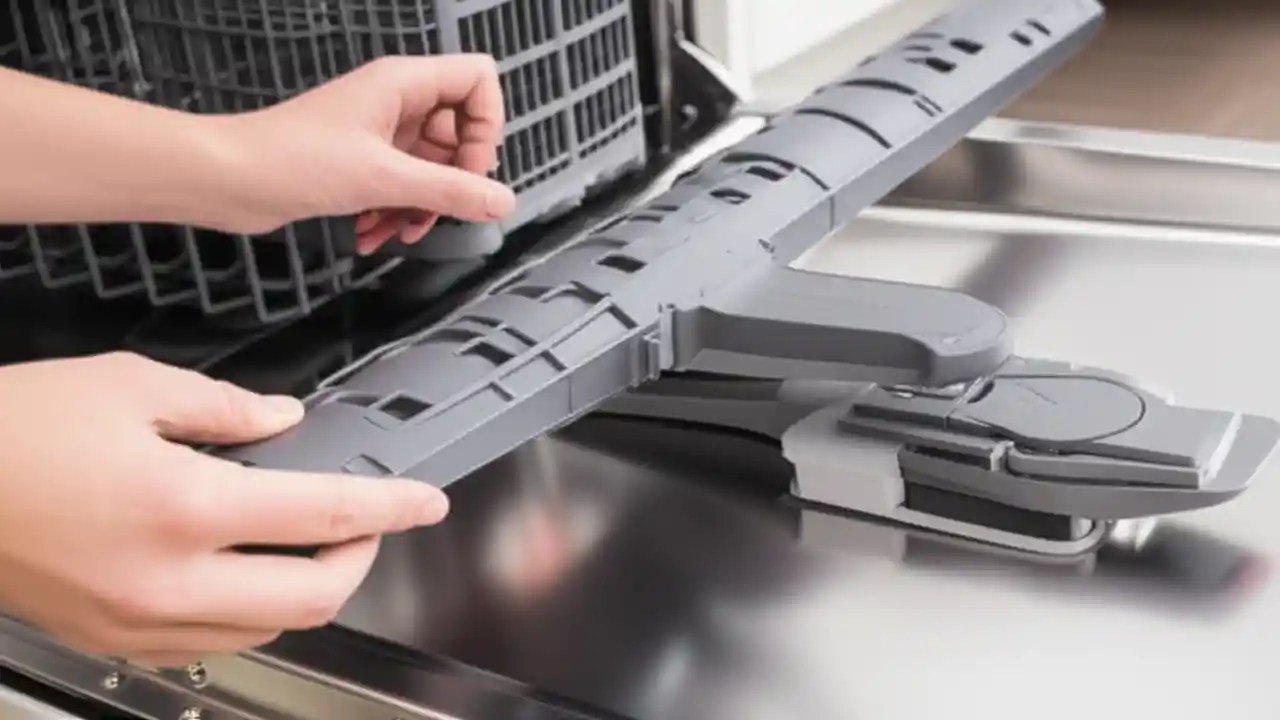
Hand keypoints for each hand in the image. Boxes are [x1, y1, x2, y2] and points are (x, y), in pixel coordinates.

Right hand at [0, 352, 448, 667]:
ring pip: (269, 628)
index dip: (391, 507)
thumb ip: (225, 406)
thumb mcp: (129, 385)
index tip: (425, 501)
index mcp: (184, 505)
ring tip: (312, 540)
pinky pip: (214, 642)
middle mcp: (169, 579)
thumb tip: (285, 421)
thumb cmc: (15, 429)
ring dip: (309, 589)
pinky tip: (247, 569)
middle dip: (362, 559)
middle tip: (369, 521)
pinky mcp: (115, 637)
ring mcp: (141, 620)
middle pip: (314, 597)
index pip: (326, 513)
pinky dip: (252, 610)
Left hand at [211, 54, 514, 254]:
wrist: (227, 178)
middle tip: (439, 209)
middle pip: (460, 131)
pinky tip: (373, 235)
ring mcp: (378, 130)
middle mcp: (394, 100)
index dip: (487, 126)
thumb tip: (502, 201)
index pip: (478, 81)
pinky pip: (402, 183)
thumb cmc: (291, 161)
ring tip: (398, 231)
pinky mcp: (360, 159)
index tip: (471, 169)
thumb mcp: (384, 179)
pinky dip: (395, 211)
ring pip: (431, 165)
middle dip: (454, 179)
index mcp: (403, 83)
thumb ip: (450, 191)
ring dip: (422, 205)